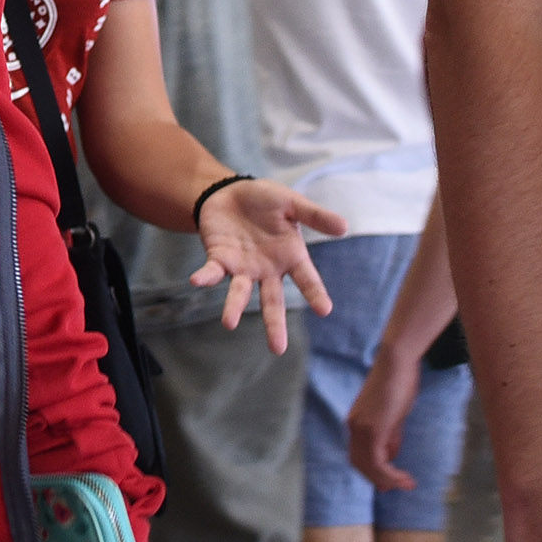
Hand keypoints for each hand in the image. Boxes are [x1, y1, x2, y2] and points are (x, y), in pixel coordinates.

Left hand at [188, 178, 345, 353]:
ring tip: (228, 323)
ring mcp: (243, 268)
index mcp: (290, 257)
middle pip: (272, 301)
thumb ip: (315, 216)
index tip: (325, 310)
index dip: (315, 293)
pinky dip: (205, 277)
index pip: (306, 279)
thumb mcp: (293, 203)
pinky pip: (212, 271)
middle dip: (274, 324)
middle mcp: (267, 269)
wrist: (231, 192)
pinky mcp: (219, 259)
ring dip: (233, 307)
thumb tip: (345, 227)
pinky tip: (196, 280)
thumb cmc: (266, 200)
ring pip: (239, 292)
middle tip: (278, 349)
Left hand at [347, 342, 425, 489]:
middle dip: (379, 479)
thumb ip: (390, 437)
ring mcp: (361, 428)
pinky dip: (390, 474)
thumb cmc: (399, 382)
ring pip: (368, 467)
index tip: (391, 481)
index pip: (358, 455)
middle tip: (399, 486)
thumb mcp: (394, 415)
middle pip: (360, 464)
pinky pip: (377, 462)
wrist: (397, 361)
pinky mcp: (373, 429)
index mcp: (356, 422)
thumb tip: (391, 458)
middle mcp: (354, 427)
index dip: (373, 472)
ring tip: (406, 484)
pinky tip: (404, 477)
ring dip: (388, 480)